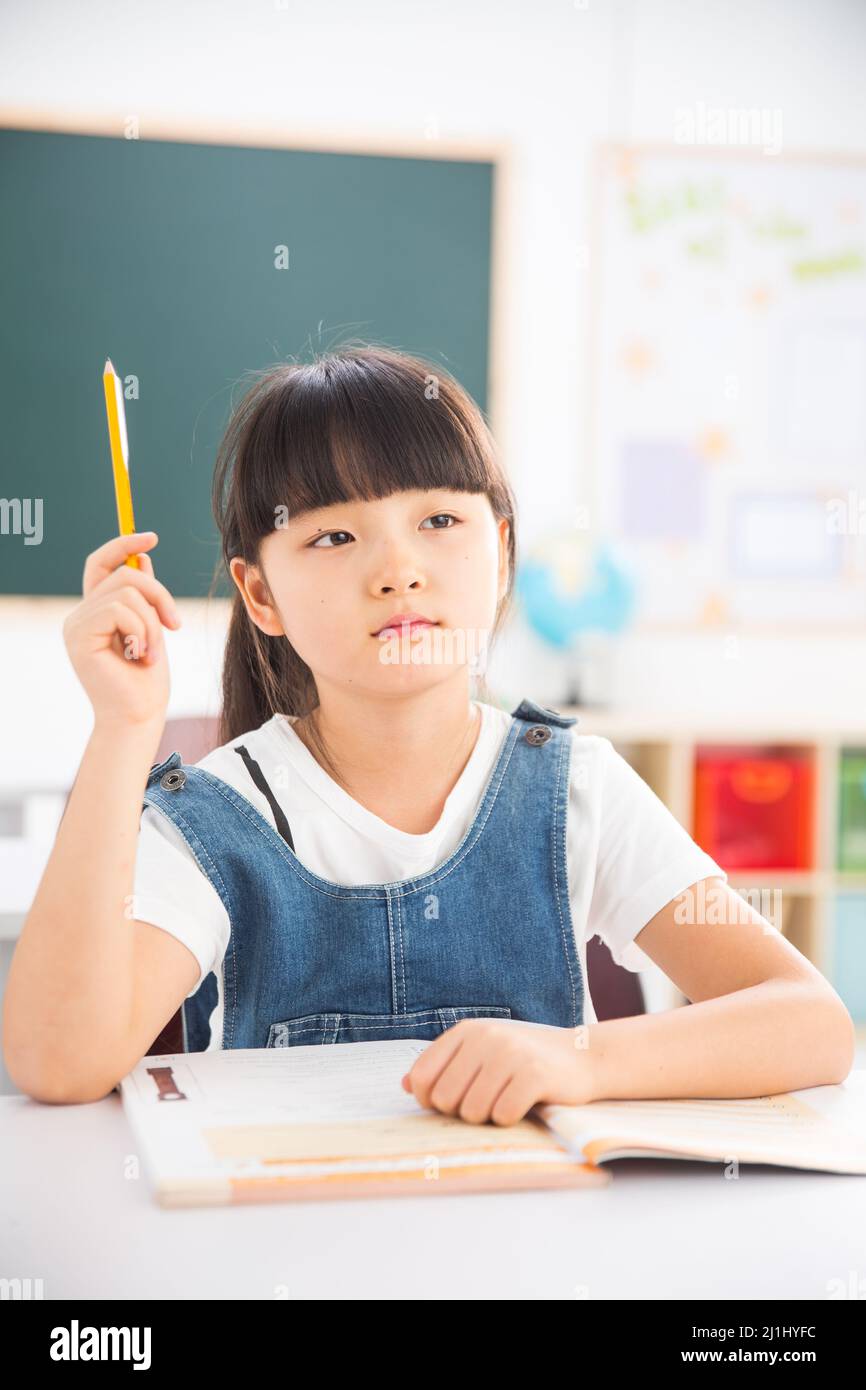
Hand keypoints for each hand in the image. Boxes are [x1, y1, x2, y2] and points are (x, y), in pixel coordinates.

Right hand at [63, 531, 181, 730]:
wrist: (138, 717)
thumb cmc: (146, 682)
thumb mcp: (152, 629)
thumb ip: (144, 598)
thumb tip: (142, 558)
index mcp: (96, 612)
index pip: (101, 564)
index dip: (123, 545)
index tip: (151, 537)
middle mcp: (80, 615)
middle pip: (125, 575)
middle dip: (160, 595)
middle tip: (174, 626)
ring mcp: (76, 625)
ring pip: (127, 591)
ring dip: (153, 621)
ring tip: (152, 651)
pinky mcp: (79, 636)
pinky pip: (121, 609)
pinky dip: (143, 630)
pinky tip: (140, 655)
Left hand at [400, 1018, 596, 1125]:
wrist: (581, 1056)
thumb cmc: (524, 1059)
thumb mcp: (482, 1052)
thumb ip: (445, 1066)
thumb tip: (405, 1085)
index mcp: (467, 1031)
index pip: (421, 1077)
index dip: (429, 1100)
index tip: (448, 1103)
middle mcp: (486, 1038)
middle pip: (445, 1098)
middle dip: (460, 1112)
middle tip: (484, 1103)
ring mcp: (510, 1054)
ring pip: (472, 1111)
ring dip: (486, 1118)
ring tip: (504, 1101)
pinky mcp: (534, 1075)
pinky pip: (502, 1115)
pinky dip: (509, 1119)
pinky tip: (521, 1105)